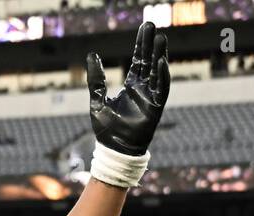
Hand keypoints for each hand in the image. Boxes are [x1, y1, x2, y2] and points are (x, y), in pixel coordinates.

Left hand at [86, 22, 170, 155]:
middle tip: (152, 26)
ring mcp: (150, 98)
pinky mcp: (155, 109)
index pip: (138, 61)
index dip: (141, 45)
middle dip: (151, 45)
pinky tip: (161, 63)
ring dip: (159, 56)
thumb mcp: (97, 100)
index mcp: (131, 87)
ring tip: (160, 39)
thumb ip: (96, 79)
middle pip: (149, 62)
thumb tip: (91, 56)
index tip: (145, 28)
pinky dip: (162, 76)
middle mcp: (143, 90)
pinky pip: (161, 90)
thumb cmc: (106, 130)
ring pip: (158, 73)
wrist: (113, 151)